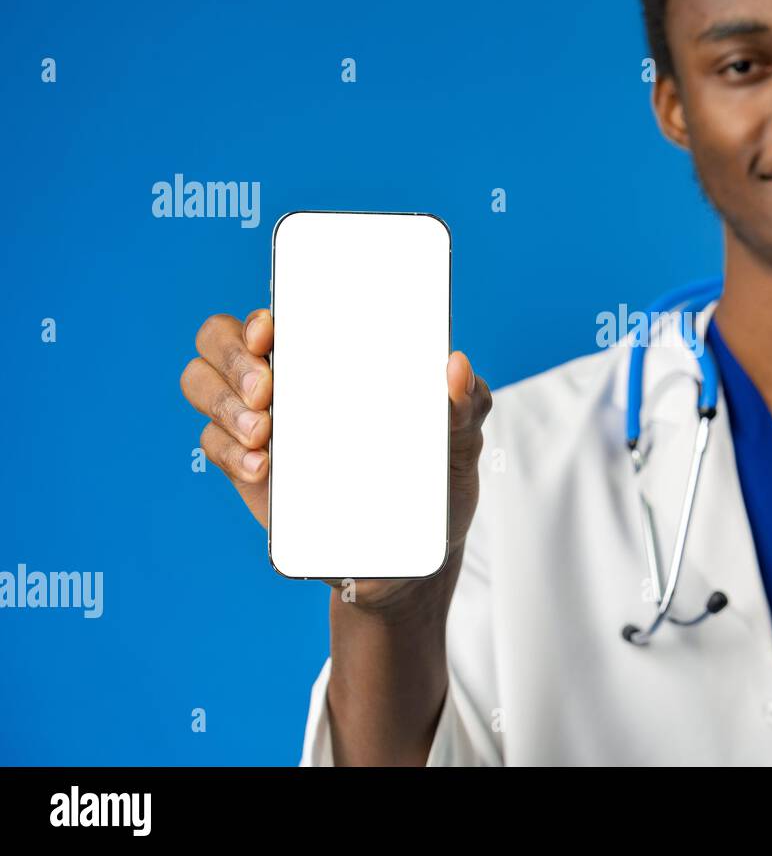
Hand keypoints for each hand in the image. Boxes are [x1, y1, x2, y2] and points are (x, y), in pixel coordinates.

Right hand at [180, 308, 492, 614]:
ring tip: (264, 434)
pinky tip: (264, 468)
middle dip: (232, 359)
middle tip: (268, 392)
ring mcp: (260, 422)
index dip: (255, 316)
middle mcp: (285, 377)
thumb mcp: (459, 439)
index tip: (269, 332)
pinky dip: (229, 452)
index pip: (272, 315)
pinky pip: (213, 444)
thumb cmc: (434, 479)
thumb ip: (468, 403)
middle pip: (219, 340)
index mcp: (330, 353)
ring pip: (203, 386)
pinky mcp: (247, 468)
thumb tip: (458, 365)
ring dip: (223, 404)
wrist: (409, 557)